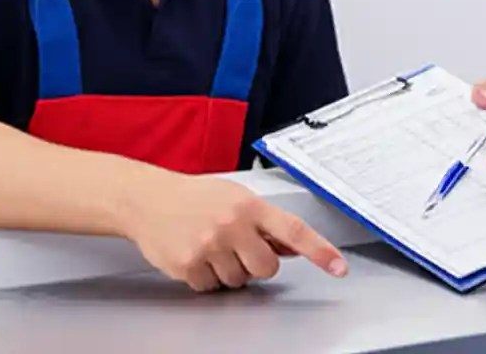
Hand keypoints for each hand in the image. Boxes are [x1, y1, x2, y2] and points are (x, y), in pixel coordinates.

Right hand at [122, 175, 347, 291]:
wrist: (147, 200)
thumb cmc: (194, 197)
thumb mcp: (234, 197)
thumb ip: (265, 221)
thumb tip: (294, 246)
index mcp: (249, 205)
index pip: (293, 231)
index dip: (319, 251)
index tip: (339, 267)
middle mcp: (231, 225)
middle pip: (267, 268)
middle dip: (257, 263)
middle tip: (238, 247)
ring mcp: (209, 246)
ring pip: (239, 281)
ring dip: (229, 270)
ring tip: (210, 245)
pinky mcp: (188, 265)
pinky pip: (211, 287)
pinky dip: (205, 277)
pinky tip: (194, 254)